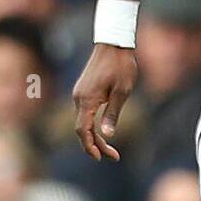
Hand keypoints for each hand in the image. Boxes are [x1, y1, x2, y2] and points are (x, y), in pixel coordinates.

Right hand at [73, 45, 137, 160]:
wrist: (114, 43)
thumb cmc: (121, 66)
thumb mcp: (122, 91)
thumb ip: (113, 113)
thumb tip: (108, 134)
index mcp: (87, 100)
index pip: (82, 130)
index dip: (90, 146)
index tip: (101, 158)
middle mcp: (78, 98)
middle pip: (81, 129)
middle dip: (95, 145)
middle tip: (113, 157)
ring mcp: (79, 94)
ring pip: (82, 122)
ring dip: (94, 136)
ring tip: (110, 148)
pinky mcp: (84, 90)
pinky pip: (84, 113)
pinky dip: (92, 125)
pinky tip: (103, 130)